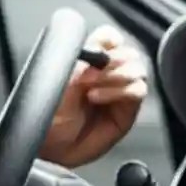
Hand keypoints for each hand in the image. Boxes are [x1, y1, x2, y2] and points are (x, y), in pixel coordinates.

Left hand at [38, 25, 148, 167]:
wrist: (48, 146)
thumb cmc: (48, 115)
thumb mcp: (60, 80)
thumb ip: (81, 62)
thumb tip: (99, 50)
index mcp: (91, 61)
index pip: (110, 39)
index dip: (109, 39)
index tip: (98, 48)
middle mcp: (109, 75)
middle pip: (129, 53)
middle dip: (112, 60)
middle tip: (89, 74)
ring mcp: (119, 93)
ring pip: (137, 70)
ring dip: (116, 76)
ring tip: (91, 90)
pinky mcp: (126, 112)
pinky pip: (137, 91)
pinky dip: (120, 91)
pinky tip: (98, 98)